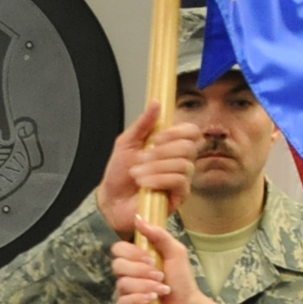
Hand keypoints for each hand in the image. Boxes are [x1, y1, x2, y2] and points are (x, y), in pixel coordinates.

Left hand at [96, 104, 201, 234]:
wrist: (111, 200)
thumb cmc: (119, 174)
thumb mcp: (126, 143)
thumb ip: (143, 124)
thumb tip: (156, 102)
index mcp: (170, 145)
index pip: (191, 132)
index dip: (178, 131)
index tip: (157, 137)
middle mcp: (179, 160)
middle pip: (189, 147)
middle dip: (162, 151)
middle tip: (141, 158)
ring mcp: (181, 178)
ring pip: (182, 165)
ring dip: (155, 167)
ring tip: (136, 173)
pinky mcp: (180, 196)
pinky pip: (179, 182)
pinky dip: (160, 179)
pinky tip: (144, 183)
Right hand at [112, 217, 229, 303]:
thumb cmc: (182, 281)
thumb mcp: (175, 252)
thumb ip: (159, 234)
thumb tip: (139, 218)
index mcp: (137, 259)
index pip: (119, 249)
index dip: (133, 253)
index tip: (151, 258)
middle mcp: (128, 274)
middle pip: (118, 265)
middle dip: (141, 271)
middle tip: (160, 276)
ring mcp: (125, 292)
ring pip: (122, 284)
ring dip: (146, 287)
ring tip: (162, 291)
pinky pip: (122, 302)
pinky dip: (139, 300)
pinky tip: (152, 300)